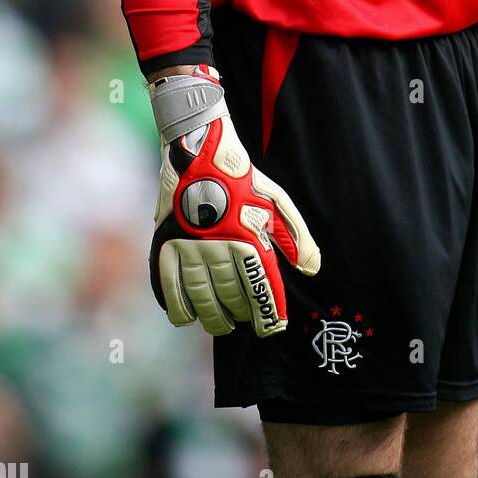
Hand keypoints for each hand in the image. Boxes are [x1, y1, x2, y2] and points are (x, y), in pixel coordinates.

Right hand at [148, 66, 319, 336]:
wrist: (199, 150)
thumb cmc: (242, 178)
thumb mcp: (276, 201)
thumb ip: (296, 236)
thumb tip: (311, 269)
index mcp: (248, 237)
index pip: (262, 288)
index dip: (270, 313)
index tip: (274, 327)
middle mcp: (218, 248)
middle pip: (232, 297)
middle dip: (242, 315)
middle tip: (245, 321)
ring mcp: (189, 248)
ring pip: (202, 298)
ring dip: (213, 318)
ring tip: (222, 325)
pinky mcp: (166, 244)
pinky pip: (169, 287)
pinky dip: (177, 308)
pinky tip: (187, 317)